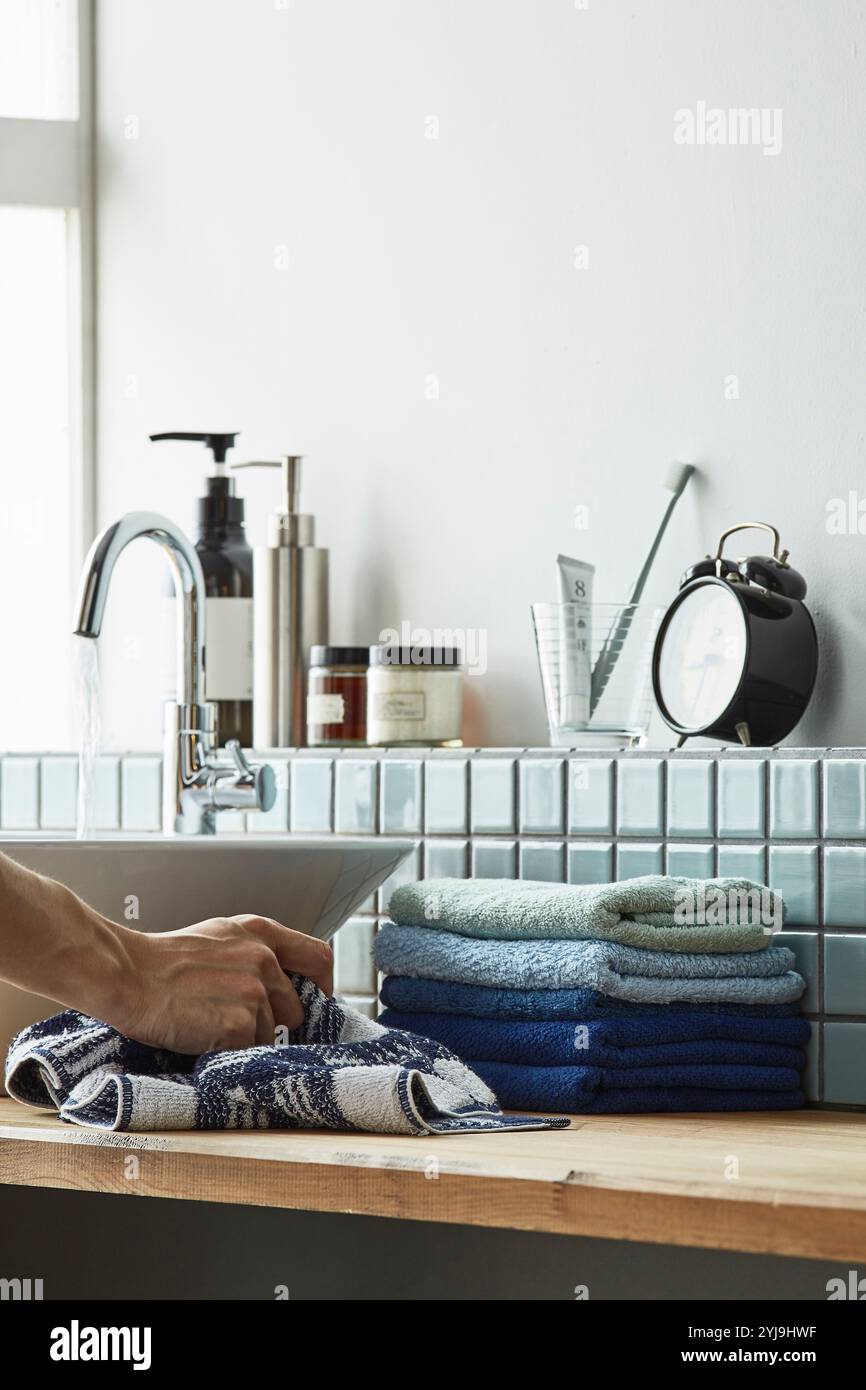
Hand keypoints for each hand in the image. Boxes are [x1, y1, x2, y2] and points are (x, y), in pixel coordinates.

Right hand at [112, 915, 333, 1053]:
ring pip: (271, 1033)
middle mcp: (265, 960)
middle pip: (297, 1007)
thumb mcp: (220, 938)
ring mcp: (255, 993)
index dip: (322, 985)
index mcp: (261, 933)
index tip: (315, 999)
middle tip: (238, 1021)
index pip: (318, 957)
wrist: (128, 975)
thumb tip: (281, 982)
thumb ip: (255, 953)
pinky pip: (249, 1050)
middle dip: (275, 1021)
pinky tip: (204, 1034)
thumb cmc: (164, 961)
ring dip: (247, 1037)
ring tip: (210, 1022)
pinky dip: (230, 1050)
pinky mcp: (241, 1025)